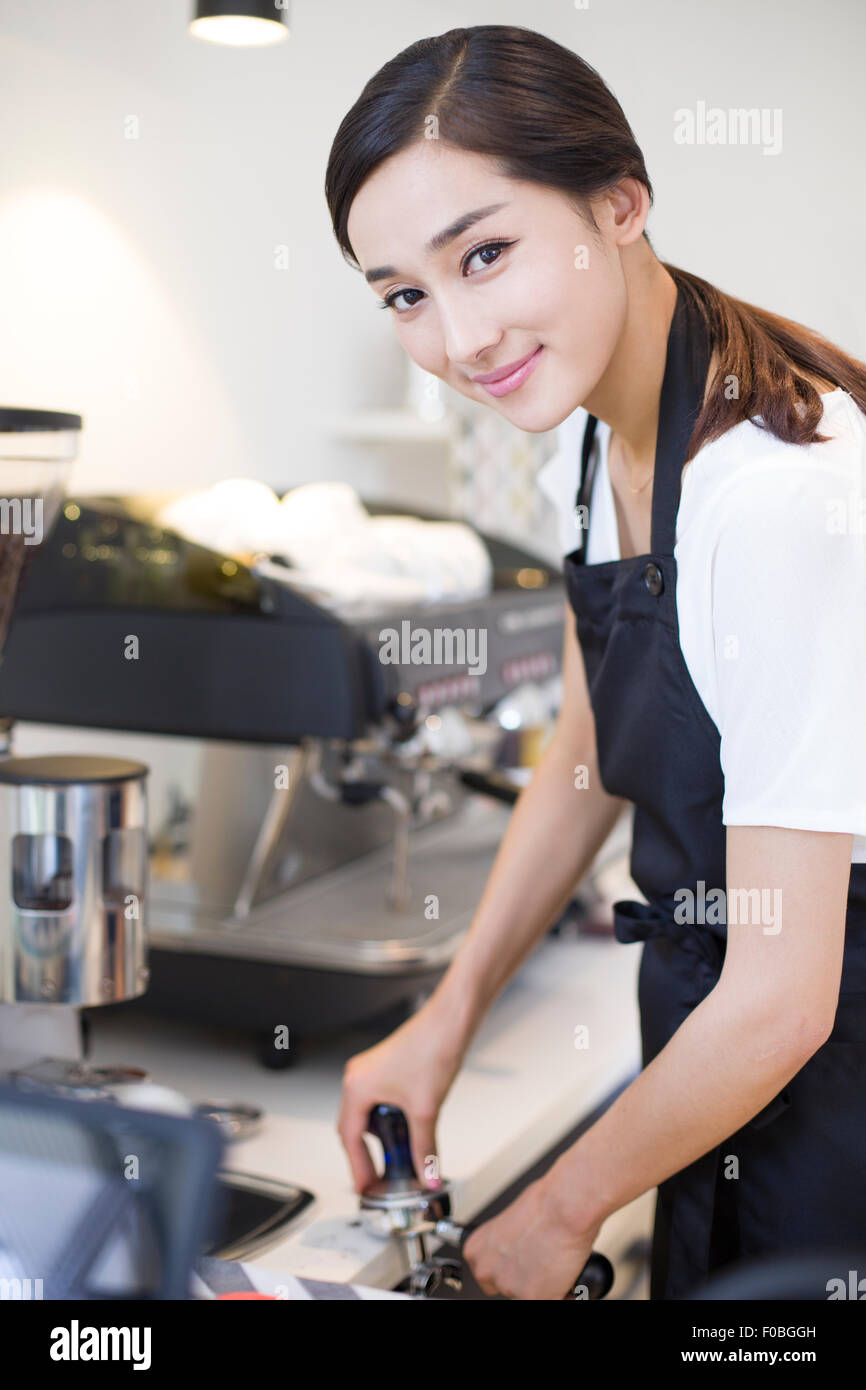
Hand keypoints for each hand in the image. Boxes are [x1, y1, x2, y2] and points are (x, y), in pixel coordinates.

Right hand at [337, 1000, 466, 1193]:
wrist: (451, 1021)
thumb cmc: (432, 1048)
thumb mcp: (426, 1109)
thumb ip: (425, 1148)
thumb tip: (427, 1173)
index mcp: (357, 1087)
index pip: (350, 1139)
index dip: (358, 1167)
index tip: (366, 1187)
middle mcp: (359, 1077)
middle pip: (354, 1128)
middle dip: (367, 1155)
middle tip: (379, 1178)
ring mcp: (371, 1070)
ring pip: (368, 1115)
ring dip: (381, 1138)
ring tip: (398, 1156)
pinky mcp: (386, 1068)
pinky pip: (379, 1103)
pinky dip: (389, 1122)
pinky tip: (406, 1130)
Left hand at [462, 1175, 601, 1299]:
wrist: (565, 1207)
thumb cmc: (544, 1204)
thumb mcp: (510, 1221)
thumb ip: (506, 1242)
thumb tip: (516, 1249)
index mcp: (476, 1250)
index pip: (487, 1273)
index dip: (508, 1267)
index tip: (518, 1262)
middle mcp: (487, 1271)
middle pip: (505, 1286)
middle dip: (522, 1278)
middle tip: (539, 1260)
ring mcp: (510, 1288)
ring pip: (526, 1294)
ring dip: (541, 1284)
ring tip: (554, 1260)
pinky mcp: (534, 1298)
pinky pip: (550, 1299)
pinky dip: (560, 1291)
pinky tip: (564, 1271)